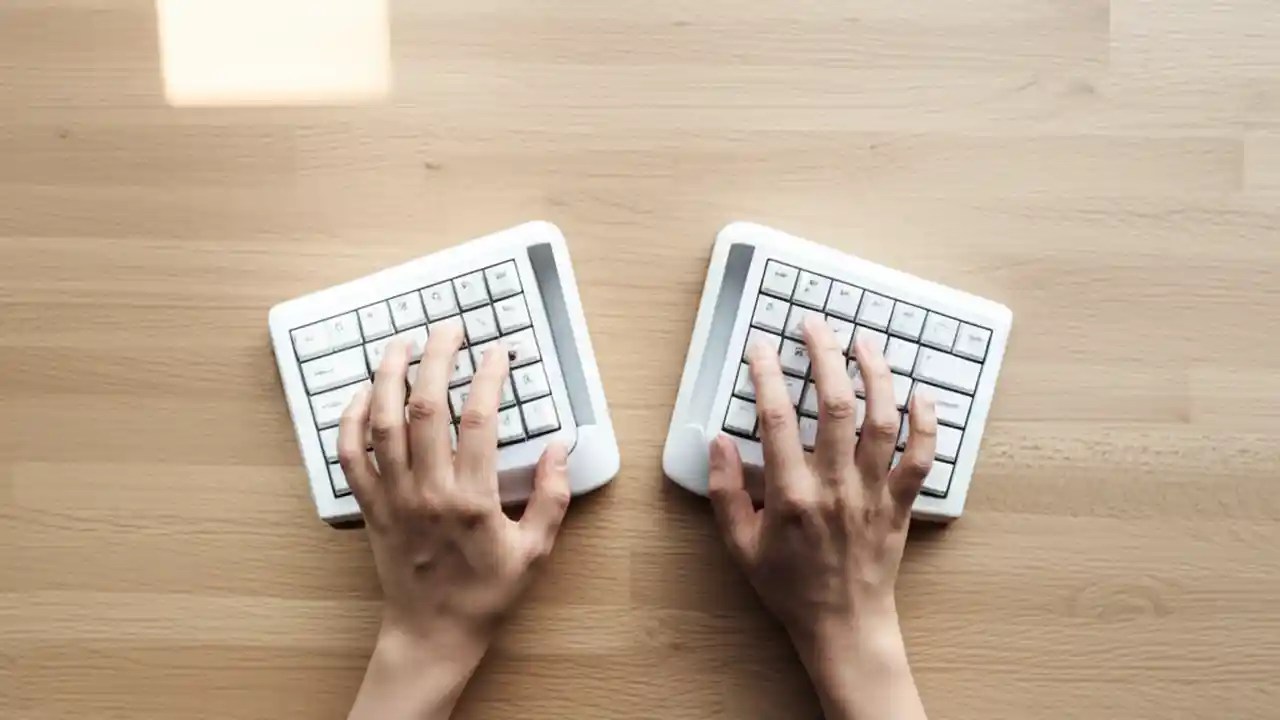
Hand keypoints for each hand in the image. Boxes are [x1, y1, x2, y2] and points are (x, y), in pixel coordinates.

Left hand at [339, 326, 570, 719]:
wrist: (432, 634)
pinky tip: (362, 394)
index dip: (488, 376)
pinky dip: (350, 420)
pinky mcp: (370, 507)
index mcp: (471, 499)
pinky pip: (350, 455)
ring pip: (381, 422)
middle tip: (449, 329)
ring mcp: (393, 497)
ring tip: (401, 343)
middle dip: (437, 358)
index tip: (499, 351)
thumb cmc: (486, 595)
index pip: (478, 419)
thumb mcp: (535, 550)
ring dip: (388, 375)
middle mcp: (427, 491)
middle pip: (425, 406)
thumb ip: (553, 496)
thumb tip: (562, 447)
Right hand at [709, 317, 934, 719]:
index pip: (776, 420)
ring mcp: (873, 493)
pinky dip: (926, 423)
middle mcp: (836, 487)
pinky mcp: (900, 504)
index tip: (760, 346)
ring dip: (876, 375)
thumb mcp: (740, 546)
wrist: (844, 627)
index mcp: (792, 496)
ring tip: (865, 343)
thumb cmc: (789, 588)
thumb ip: (725, 492)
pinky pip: (921, 458)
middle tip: (814, 325)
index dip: (767, 376)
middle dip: (824, 356)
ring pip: (882, 421)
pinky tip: (921, 393)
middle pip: (835, 406)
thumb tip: (718, 441)